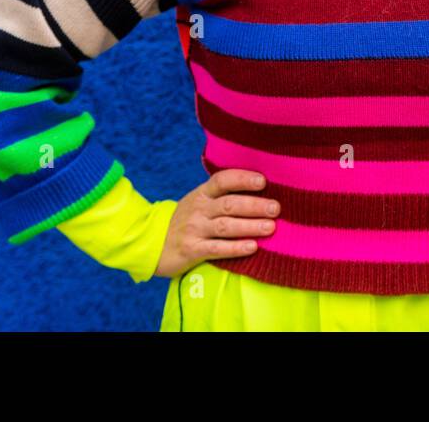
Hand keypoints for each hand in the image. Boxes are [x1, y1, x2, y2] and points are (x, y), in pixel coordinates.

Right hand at [154, 169, 279, 278]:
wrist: (152, 243)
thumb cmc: (186, 220)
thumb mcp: (198, 202)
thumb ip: (221, 196)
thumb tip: (259, 188)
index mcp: (202, 194)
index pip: (222, 181)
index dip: (242, 179)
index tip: (262, 181)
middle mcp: (198, 209)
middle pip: (229, 205)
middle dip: (254, 205)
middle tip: (276, 208)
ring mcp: (194, 230)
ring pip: (226, 226)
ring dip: (250, 226)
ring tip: (271, 227)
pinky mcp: (192, 250)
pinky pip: (217, 249)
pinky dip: (235, 248)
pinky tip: (252, 247)